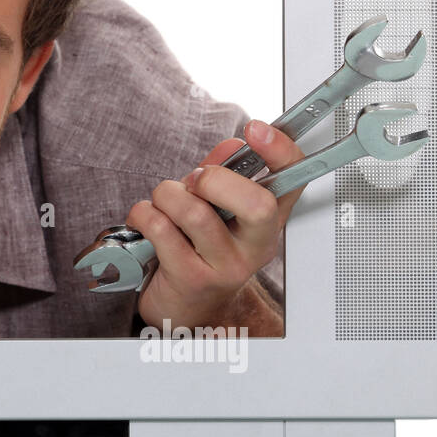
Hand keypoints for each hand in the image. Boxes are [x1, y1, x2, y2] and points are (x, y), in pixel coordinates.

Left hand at [127, 119, 302, 329]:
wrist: (187, 308)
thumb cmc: (198, 250)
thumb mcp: (215, 209)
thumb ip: (222, 175)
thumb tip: (232, 145)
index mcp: (268, 220)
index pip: (292, 178)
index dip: (280, 150)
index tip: (255, 129)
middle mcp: (255, 245)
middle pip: (255, 203)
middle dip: (213, 179)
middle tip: (193, 183)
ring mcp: (226, 266)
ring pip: (195, 211)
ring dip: (166, 195)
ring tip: (162, 204)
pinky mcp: (192, 278)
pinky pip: (161, 229)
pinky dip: (143, 215)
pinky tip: (145, 223)